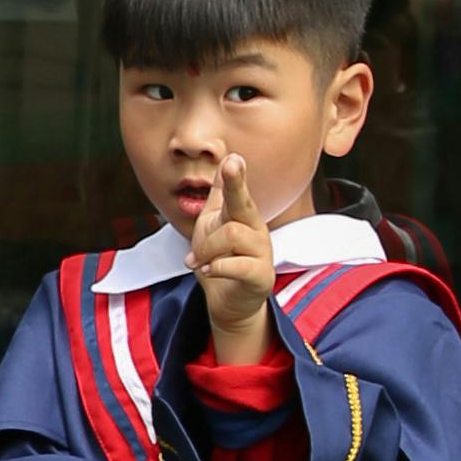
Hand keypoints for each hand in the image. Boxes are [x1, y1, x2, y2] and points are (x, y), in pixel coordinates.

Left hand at [190, 143, 281, 357]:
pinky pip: (239, 265)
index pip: (240, 192)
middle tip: (212, 209)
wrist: (227, 301)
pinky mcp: (261, 277)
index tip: (233, 159)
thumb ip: (220, 195)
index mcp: (243, 216)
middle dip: (229, 197)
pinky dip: (218, 267)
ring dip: (207, 249)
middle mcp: (256, 230)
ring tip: (197, 261)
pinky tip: (208, 270)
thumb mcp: (214, 223)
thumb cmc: (221, 259)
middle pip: (243, 206)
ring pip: (232, 235)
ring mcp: (262, 253)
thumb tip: (226, 159)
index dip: (236, 177)